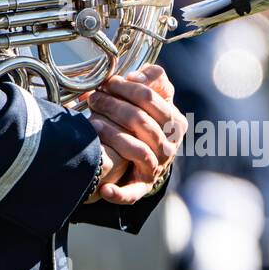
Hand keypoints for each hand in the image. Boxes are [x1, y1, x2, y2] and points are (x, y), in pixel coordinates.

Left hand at [87, 66, 184, 198]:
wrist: (152, 159)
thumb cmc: (150, 123)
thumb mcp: (158, 99)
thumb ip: (153, 80)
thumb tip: (135, 76)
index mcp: (176, 122)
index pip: (150, 98)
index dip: (125, 88)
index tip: (106, 83)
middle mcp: (170, 146)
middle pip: (141, 121)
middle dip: (113, 106)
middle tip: (93, 99)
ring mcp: (157, 167)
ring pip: (137, 150)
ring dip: (113, 136)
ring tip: (92, 125)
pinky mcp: (142, 187)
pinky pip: (132, 192)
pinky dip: (119, 193)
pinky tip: (104, 189)